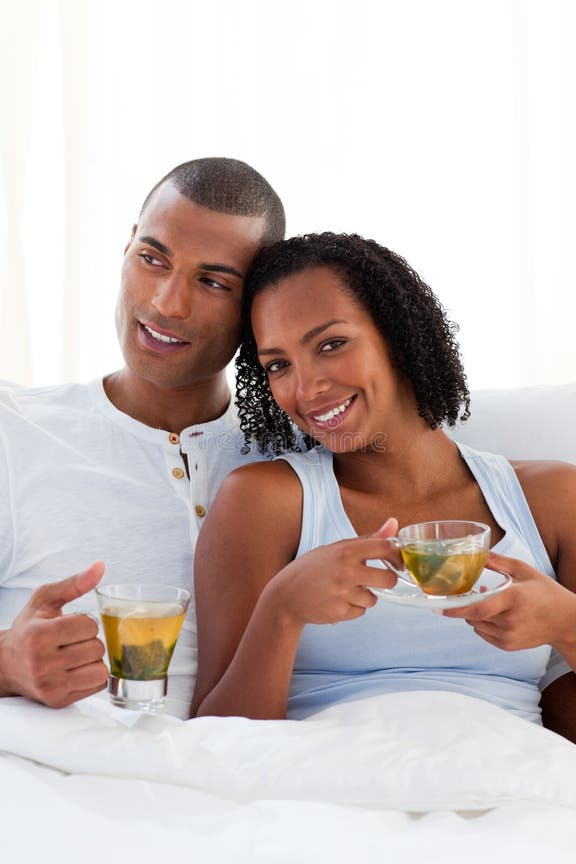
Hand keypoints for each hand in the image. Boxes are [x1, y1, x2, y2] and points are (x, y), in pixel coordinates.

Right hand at [0, 562, 108, 706]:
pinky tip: (76, 669)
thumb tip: (100, 566)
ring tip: (75, 655)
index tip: (70, 625)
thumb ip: (74, 583)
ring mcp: (50, 686)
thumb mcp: (45, 599)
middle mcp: (42, 663)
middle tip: (72, 641)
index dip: (85, 622)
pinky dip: (92, 675)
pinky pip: (98, 686)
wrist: (6, 665)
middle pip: (96, 647)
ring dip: (93, 660)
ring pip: (100, 669)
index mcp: (39, 635)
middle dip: (89, 641)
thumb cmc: (29, 628)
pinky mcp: (58, 701)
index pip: (88, 625)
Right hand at [265, 517, 400, 626]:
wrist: (286, 596)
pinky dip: (353, 608)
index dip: (397, 555)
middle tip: (377, 579)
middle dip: (387, 580)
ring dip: (365, 596)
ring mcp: (343, 594)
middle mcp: (346, 571)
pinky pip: (360, 612)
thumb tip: (394, 523)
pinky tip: (337, 601)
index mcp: (345, 551)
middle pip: (388, 579)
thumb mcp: (336, 548)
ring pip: (373, 599)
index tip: (398, 561)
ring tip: (345, 590)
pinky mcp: (339, 613)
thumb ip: (367, 539)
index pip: (384, 547)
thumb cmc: (312, 568)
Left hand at [442, 551, 575, 651]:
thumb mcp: (524, 571)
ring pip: (476, 625)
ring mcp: (509, 636)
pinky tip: (498, 614)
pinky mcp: (508, 646)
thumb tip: (478, 553)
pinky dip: (483, 623)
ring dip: (475, 613)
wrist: (565, 621)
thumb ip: (499, 562)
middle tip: (475, 592)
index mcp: (513, 599)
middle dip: (467, 604)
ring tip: (493, 601)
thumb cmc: (546, 593)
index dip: (456, 609)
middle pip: (473, 615)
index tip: (438, 606)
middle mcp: (510, 621)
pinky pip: (484, 633)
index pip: (478, 609)